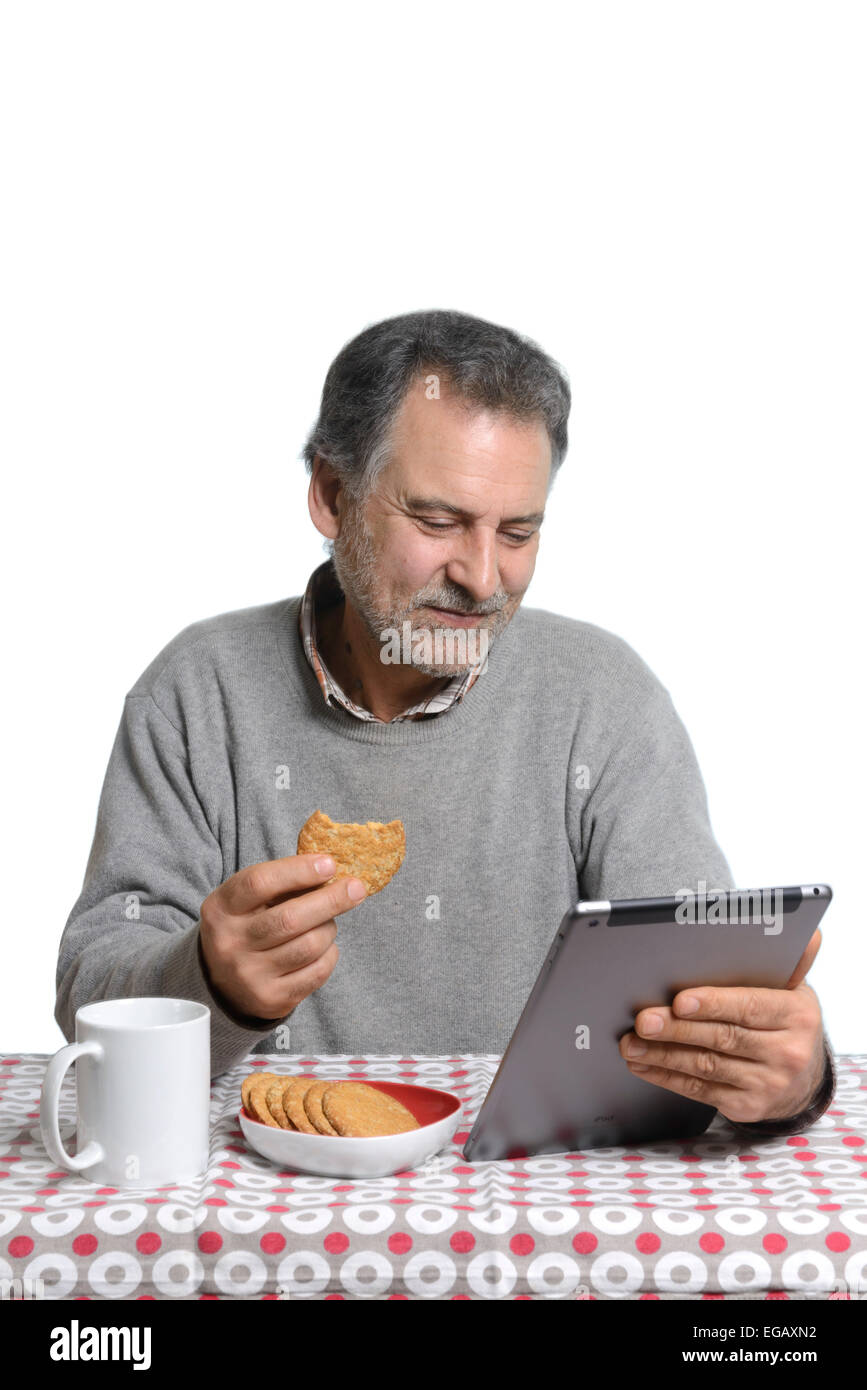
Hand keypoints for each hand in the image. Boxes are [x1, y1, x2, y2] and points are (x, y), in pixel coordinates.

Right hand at [199, 854, 366, 1020]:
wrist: (223, 984)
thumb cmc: (246, 927)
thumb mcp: (248, 901)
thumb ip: (282, 884)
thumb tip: (330, 870)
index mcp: (221, 909)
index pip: (259, 883)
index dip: (298, 871)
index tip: (329, 864)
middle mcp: (230, 943)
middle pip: (290, 918)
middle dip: (331, 900)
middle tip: (357, 888)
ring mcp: (249, 975)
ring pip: (310, 945)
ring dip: (329, 928)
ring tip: (328, 922)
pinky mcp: (271, 999)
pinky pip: (317, 972)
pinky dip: (329, 954)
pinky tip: (323, 947)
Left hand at [618, 929, 825, 1124]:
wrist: (803, 1078)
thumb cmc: (785, 1021)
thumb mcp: (793, 989)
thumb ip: (790, 961)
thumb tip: (808, 933)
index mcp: (797, 1015)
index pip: (750, 1006)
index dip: (713, 1003)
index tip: (680, 1000)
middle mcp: (787, 1053)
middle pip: (723, 1038)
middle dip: (677, 1029)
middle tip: (644, 1020)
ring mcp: (767, 1084)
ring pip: (706, 1067)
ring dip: (663, 1055)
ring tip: (631, 1043)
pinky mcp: (747, 1106)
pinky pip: (700, 1091)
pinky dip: (667, 1077)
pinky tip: (644, 1064)